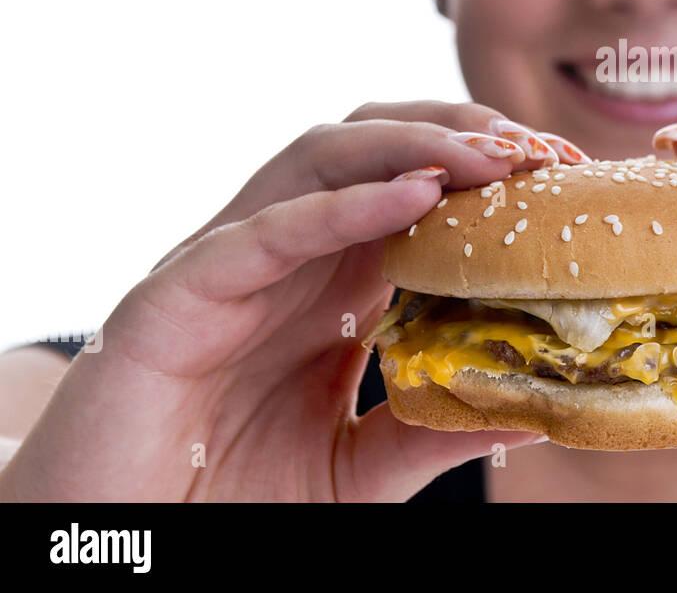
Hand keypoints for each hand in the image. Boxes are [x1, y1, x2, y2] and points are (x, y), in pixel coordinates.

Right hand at [0, 102, 585, 500]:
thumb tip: (534, 414)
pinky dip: (339, 205)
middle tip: (539, 152)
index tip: (560, 174)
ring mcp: (228, 267)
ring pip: (317, 158)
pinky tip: (413, 195)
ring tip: (492, 155)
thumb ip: (429, 435)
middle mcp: (283, 259)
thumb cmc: (223, 503)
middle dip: (459, 131)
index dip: (484, 171)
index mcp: (326, 287)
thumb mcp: (354, 472)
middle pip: (372, 147)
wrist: (112, 549)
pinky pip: (261, 231)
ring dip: (412, 144)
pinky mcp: (174, 298)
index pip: (411, 191)